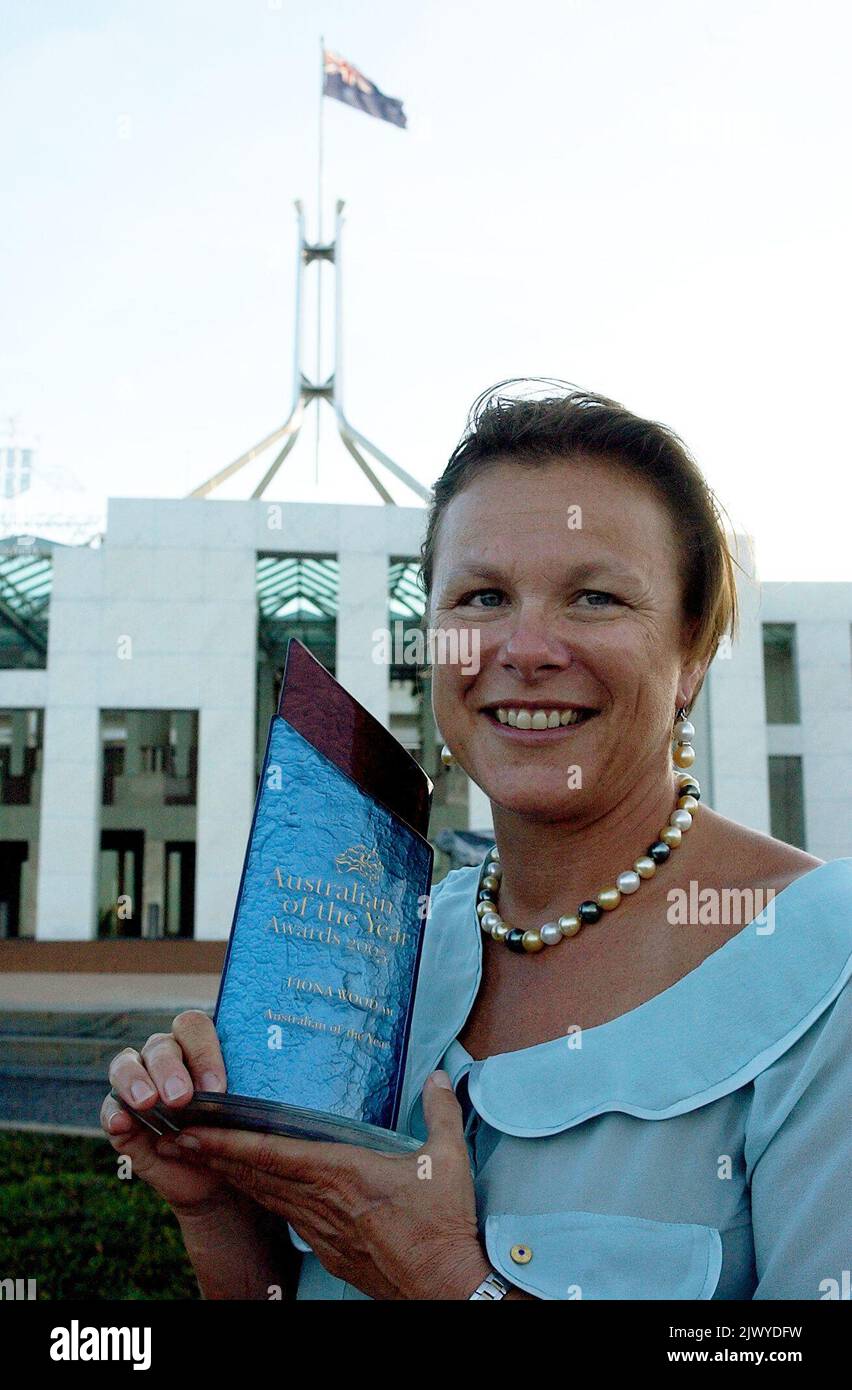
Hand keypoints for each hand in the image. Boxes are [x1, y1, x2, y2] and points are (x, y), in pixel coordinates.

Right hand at [101, 1009, 231, 1214]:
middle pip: (161, 1045)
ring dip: (136, 1080)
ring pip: (126, 1064)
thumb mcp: (240, 1118)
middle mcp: (166, 1057)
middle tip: (181, 1098)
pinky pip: (110, 1105)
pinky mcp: (119, 1113)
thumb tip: (235, 1094)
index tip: (216, 1089)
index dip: (204, 1052)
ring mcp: (139, 1082)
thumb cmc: (232, 1136)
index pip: (194, 1028)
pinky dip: (114, 1112)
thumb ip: (236, 1100)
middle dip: (170, 1069)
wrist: (214, 1179)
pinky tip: (122, 1124)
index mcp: (199, 1047)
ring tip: (148, 1102)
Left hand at [157, 1071, 490, 1299]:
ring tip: (198, 1158)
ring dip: (229, 1176)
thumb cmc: (441, 1224)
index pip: (269, 1154)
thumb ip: (440, 1111)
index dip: (225, 1142)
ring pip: (263, 1196)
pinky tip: (251, 1190)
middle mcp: (320, 1200)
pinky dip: (259, 1198)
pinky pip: (284, 1216)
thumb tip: (441, 1076)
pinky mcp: (327, 1248)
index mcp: (341, 1172)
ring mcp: (320, 1228)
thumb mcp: (445, 1160)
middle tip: (174, 1140)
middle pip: (253, 1174)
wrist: (441, 1286)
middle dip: (210, 1156)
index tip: (191, 1131)